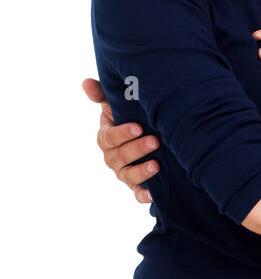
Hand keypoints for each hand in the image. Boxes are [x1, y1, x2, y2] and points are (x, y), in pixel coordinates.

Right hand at [82, 77, 159, 204]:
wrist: (150, 135)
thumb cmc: (129, 118)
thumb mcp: (116, 105)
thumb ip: (102, 94)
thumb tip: (86, 82)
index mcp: (106, 138)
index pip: (110, 137)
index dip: (122, 133)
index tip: (138, 127)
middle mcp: (112, 157)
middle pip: (119, 157)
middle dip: (136, 150)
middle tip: (154, 141)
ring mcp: (124, 173)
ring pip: (128, 176)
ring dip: (141, 171)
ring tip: (157, 165)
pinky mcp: (136, 187)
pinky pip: (137, 194)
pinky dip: (143, 196)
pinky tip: (153, 194)